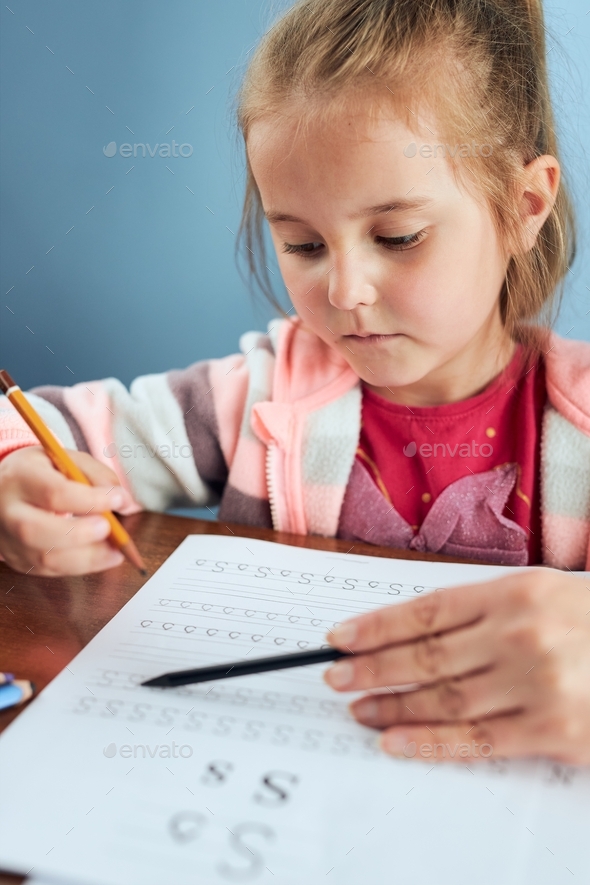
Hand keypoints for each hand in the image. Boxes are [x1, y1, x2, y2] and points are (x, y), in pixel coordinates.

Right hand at [0, 445, 131, 575]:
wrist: (4, 488)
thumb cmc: (41, 472)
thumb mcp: (66, 459)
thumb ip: (97, 475)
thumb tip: (123, 502)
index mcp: (21, 477)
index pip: (54, 493)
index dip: (90, 500)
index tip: (118, 500)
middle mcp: (8, 510)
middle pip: (36, 530)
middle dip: (80, 533)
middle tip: (109, 529)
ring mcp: (9, 539)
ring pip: (43, 558)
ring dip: (87, 558)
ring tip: (115, 550)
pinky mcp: (18, 559)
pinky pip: (49, 571)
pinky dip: (80, 567)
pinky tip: (102, 557)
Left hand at [324, 570, 589, 763]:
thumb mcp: (542, 593)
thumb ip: (483, 608)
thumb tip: (413, 630)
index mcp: (514, 593)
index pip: (426, 610)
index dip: (377, 626)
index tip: (340, 637)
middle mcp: (519, 636)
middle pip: (425, 655)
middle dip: (371, 667)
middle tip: (333, 676)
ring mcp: (535, 686)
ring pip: (443, 700)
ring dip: (392, 707)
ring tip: (358, 709)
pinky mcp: (552, 732)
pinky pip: (477, 741)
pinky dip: (430, 743)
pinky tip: (397, 741)